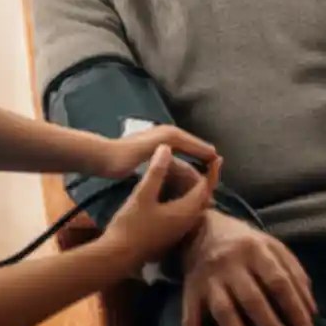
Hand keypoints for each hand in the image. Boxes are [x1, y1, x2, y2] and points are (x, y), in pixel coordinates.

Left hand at [94, 125, 221, 194]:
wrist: (104, 157)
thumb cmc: (129, 155)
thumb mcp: (161, 147)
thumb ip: (187, 146)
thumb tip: (213, 150)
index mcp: (171, 134)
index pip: (198, 146)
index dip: (209, 158)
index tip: (220, 172)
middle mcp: (167, 136)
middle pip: (191, 153)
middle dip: (201, 167)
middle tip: (213, 185)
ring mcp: (158, 146)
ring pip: (181, 162)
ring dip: (190, 174)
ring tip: (200, 190)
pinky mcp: (150, 156)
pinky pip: (171, 166)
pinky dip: (178, 175)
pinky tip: (181, 188)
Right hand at [101, 146, 212, 267]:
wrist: (118, 256)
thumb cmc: (131, 225)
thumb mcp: (142, 194)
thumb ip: (156, 171)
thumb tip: (167, 148)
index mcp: (185, 211)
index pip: (205, 188)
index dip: (211, 172)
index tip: (217, 159)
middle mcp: (187, 222)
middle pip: (202, 198)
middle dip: (202, 181)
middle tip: (200, 165)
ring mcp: (179, 231)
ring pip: (194, 207)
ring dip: (192, 192)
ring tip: (186, 176)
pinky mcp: (170, 236)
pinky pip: (185, 215)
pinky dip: (184, 201)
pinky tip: (172, 194)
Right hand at [178, 211, 316, 325]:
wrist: (199, 228)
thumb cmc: (245, 244)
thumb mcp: (272, 247)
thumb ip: (294, 273)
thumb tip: (312, 310)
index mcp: (255, 250)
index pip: (279, 282)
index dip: (295, 308)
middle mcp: (230, 263)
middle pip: (253, 299)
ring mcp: (208, 278)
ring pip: (224, 311)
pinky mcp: (189, 290)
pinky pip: (189, 318)